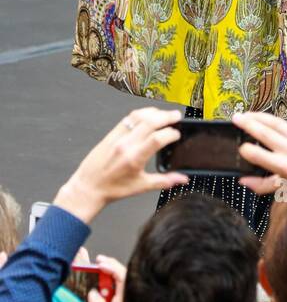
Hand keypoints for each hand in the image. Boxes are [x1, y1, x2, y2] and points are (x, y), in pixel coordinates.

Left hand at [54, 108, 187, 223]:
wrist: (89, 187)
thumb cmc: (112, 188)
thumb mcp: (141, 186)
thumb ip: (164, 181)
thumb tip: (182, 179)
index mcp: (135, 158)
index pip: (158, 139)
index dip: (172, 134)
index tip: (177, 135)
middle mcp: (126, 145)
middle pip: (150, 122)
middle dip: (167, 116)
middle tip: (176, 116)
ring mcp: (118, 137)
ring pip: (139, 116)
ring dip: (154, 112)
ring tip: (164, 114)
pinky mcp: (111, 134)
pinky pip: (128, 118)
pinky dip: (141, 114)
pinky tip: (147, 115)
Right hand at [87, 254, 132, 301]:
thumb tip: (94, 292)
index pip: (123, 278)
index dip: (112, 267)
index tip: (100, 263)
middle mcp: (125, 301)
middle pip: (121, 276)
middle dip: (109, 266)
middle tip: (96, 261)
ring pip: (118, 282)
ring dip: (107, 273)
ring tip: (95, 267)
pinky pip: (114, 289)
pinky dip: (106, 281)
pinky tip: (98, 279)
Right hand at [232, 111, 286, 218]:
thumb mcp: (284, 189)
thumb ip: (261, 186)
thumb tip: (242, 180)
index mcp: (283, 166)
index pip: (257, 154)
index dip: (245, 150)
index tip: (241, 148)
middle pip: (264, 132)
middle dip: (248, 123)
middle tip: (235, 118)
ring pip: (276, 123)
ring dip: (260, 116)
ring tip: (247, 113)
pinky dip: (277, 125)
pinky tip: (268, 123)